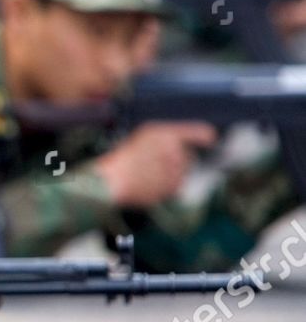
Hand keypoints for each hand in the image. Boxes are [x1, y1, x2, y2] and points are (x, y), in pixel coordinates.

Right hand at [93, 121, 216, 207]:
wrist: (111, 181)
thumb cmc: (124, 158)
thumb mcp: (145, 135)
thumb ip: (169, 136)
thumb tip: (196, 138)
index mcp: (167, 135)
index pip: (199, 133)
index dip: (205, 136)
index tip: (209, 140)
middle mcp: (175, 152)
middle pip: (188, 157)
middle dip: (177, 160)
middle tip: (154, 163)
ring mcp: (175, 172)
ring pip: (183, 173)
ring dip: (171, 174)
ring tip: (148, 174)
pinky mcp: (171, 189)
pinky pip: (176, 187)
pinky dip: (166, 187)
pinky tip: (150, 184)